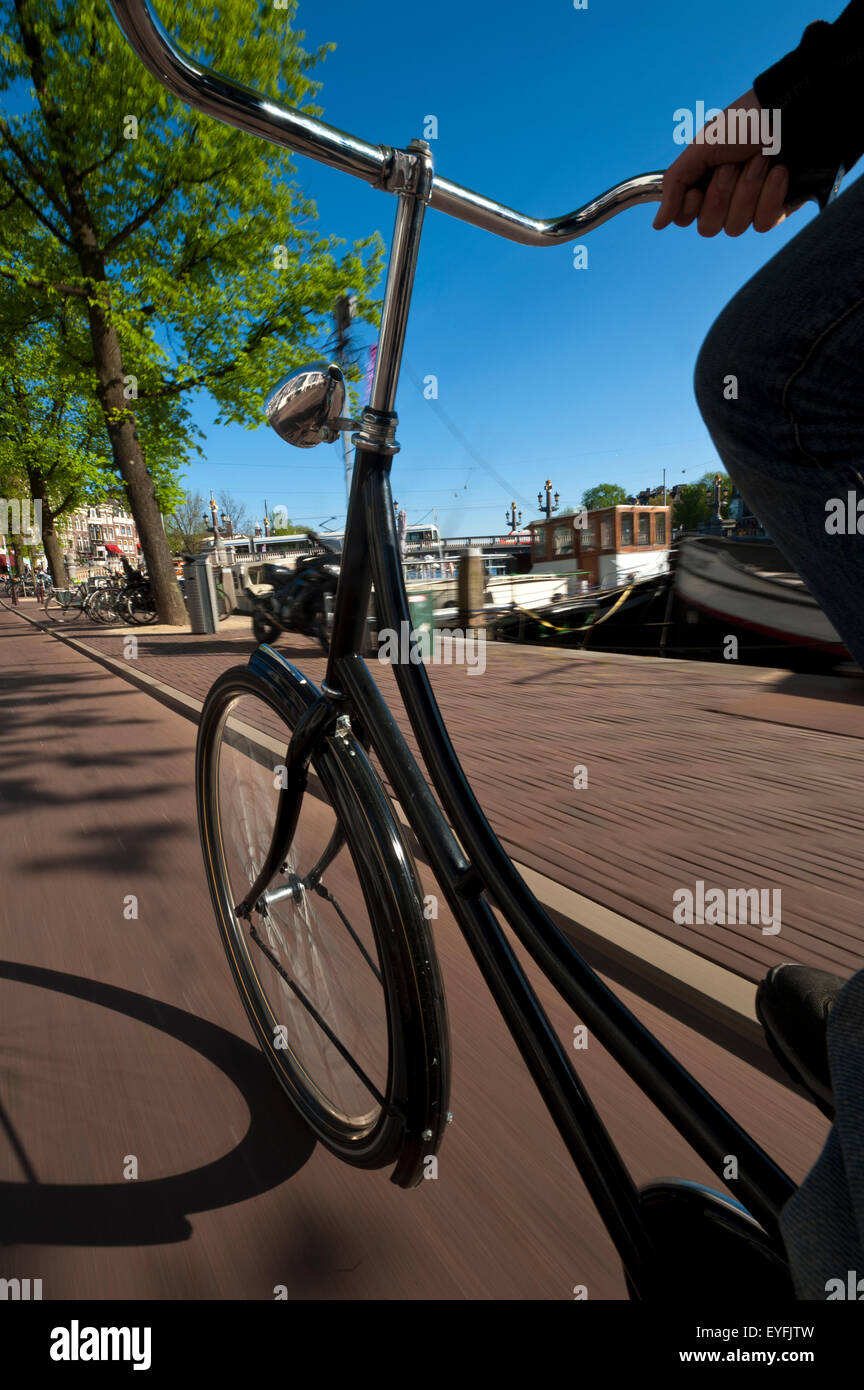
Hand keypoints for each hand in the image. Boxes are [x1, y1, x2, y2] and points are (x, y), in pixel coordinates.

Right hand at [653, 89, 791, 236]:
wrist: (792, 112)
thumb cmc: (746, 122)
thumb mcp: (702, 146)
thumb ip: (675, 184)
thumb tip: (657, 224)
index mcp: (703, 182)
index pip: (684, 218)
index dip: (691, 206)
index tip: (699, 186)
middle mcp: (725, 198)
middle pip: (708, 227)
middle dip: (722, 193)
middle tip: (735, 163)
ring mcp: (751, 206)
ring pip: (735, 226)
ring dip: (748, 189)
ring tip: (763, 158)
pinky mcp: (777, 209)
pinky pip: (763, 224)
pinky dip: (771, 195)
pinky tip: (780, 171)